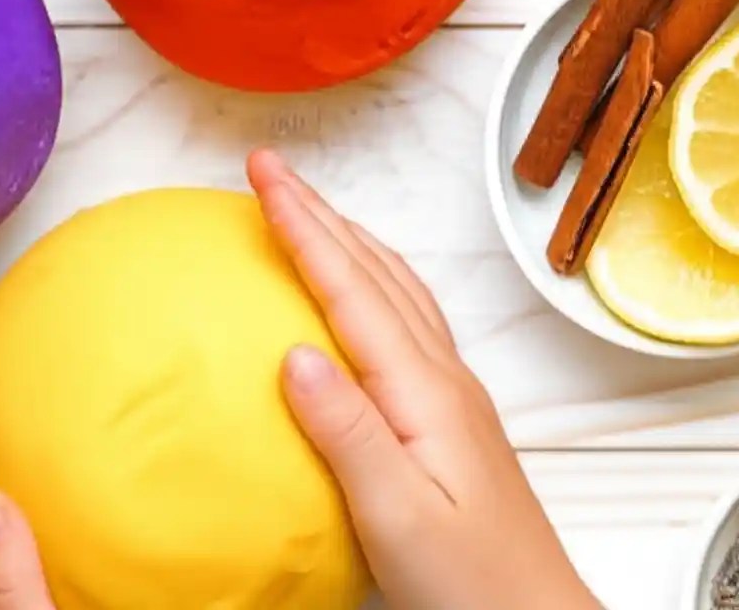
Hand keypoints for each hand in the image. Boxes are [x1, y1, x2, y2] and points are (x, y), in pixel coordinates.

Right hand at [247, 150, 599, 609]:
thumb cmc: (472, 583)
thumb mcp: (399, 518)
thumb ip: (348, 434)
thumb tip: (294, 355)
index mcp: (424, 393)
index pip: (353, 290)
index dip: (306, 228)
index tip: (266, 178)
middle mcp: (441, 380)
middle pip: (375, 274)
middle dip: (321, 213)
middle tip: (272, 170)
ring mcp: (449, 396)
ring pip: (395, 291)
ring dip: (348, 240)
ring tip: (310, 210)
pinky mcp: (446, 419)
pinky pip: (403, 323)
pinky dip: (370, 285)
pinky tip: (355, 297)